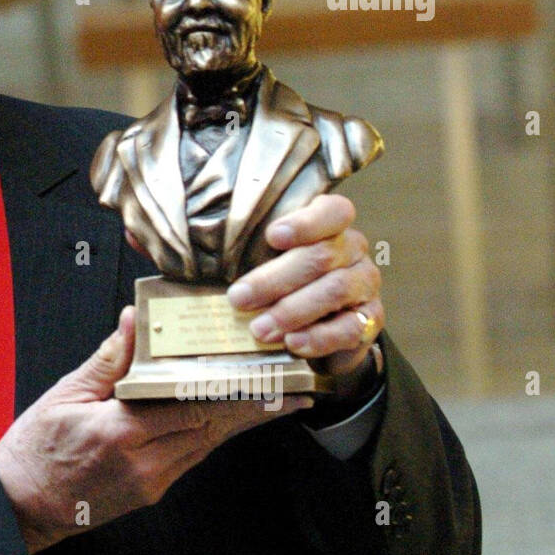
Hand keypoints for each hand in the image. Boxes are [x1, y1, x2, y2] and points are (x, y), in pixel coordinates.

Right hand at [0, 307, 311, 554]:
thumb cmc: (37, 447)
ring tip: (276, 403)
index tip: (266, 380)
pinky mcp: (151, 491)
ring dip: (241, 423)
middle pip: (211, 428)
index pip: (190, 406)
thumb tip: (132, 322)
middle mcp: (144, 462)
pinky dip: (212, 435)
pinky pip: (191, 458)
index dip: (233, 392)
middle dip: (254, 408)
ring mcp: (151, 482)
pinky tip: (230, 421)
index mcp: (120, 432)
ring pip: (207, 445)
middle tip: (294, 391)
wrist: (23, 505)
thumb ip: (107, 360)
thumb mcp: (65, 395)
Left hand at [226, 195, 383, 402]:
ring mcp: (364, 283)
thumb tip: (184, 253)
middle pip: (321, 256)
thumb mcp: (262, 259)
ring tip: (259, 329)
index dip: (305, 223)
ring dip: (292, 310)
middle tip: (238, 298)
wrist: (321, 325)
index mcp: (330, 225)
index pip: (333, 212)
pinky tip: (293, 343)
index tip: (272, 236)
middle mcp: (353, 250)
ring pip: (333, 290)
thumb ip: (240, 251)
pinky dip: (318, 337)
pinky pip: (349, 327)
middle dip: (274, 279)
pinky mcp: (370, 319)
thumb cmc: (283, 282)